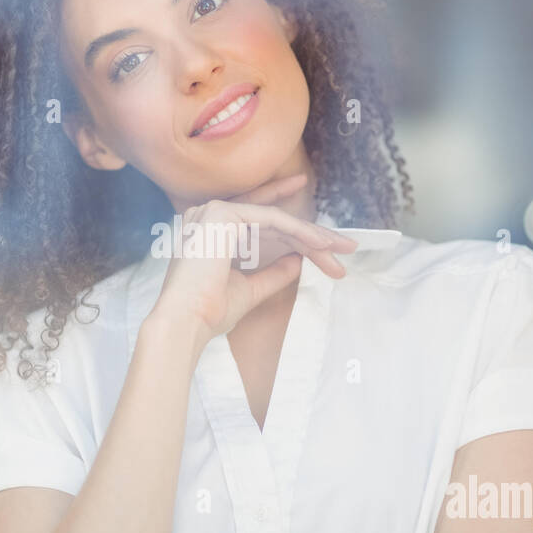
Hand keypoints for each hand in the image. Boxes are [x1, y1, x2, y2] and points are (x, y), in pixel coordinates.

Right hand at [148, 174, 356, 351]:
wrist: (187, 322)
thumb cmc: (209, 311)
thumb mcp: (250, 289)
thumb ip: (273, 272)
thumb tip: (298, 261)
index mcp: (212, 231)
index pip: (260, 223)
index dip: (294, 226)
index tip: (326, 237)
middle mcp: (210, 215)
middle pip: (273, 222)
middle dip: (311, 235)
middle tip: (345, 247)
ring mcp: (214, 211)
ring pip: (275, 219)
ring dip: (311, 235)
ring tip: (340, 249)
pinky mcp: (222, 214)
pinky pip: (270, 218)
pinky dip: (298, 230)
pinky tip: (321, 244)